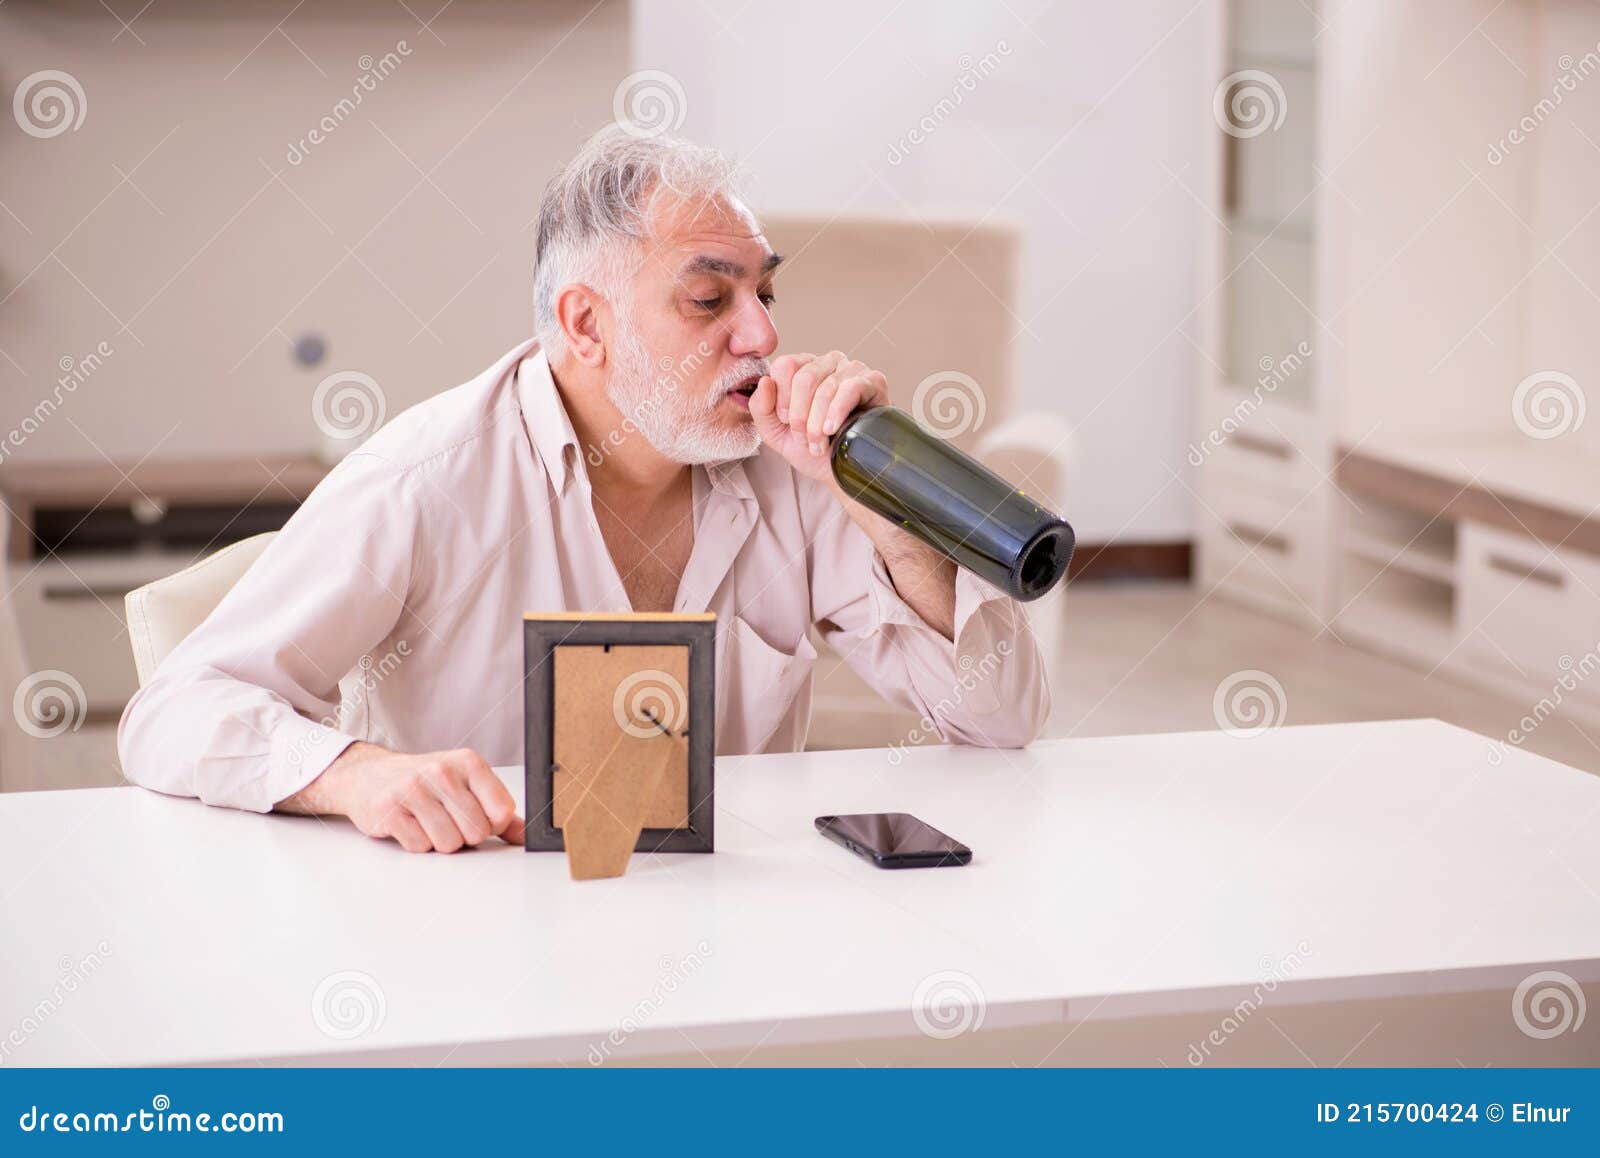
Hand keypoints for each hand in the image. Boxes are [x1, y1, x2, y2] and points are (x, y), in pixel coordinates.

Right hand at [290, 741, 525, 852]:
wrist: (370, 776)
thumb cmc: (424, 782)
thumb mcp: (465, 785)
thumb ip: (497, 810)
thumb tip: (524, 835)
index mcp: (468, 763)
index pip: (502, 812)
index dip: (493, 825)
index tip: (479, 817)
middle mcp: (441, 772)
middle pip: (476, 832)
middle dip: (464, 835)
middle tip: (447, 819)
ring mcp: (413, 790)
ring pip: (448, 844)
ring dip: (439, 841)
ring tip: (427, 821)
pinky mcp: (388, 811)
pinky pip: (419, 846)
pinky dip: (416, 843)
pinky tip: (409, 824)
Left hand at [749, 350, 888, 482]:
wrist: (842, 471)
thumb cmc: (811, 449)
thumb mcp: (775, 432)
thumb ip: (760, 408)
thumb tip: (765, 381)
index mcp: (803, 367)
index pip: (785, 365)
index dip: (782, 398)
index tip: (786, 423)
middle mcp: (828, 362)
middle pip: (805, 377)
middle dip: (800, 416)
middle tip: (804, 440)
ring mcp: (852, 369)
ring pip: (826, 387)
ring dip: (818, 424)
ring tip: (819, 445)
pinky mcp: (873, 381)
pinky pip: (851, 389)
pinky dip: (837, 412)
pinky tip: (832, 430)